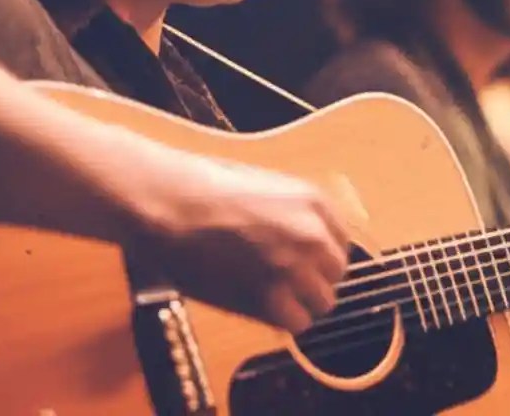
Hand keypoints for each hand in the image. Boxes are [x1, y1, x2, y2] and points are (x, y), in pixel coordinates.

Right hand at [133, 151, 349, 333]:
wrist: (169, 205)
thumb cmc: (202, 188)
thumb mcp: (262, 186)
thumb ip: (290, 213)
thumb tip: (300, 241)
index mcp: (313, 202)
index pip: (340, 242)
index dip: (319, 255)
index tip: (303, 263)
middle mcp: (313, 235)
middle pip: (335, 274)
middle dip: (313, 279)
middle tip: (285, 283)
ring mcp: (294, 268)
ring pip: (322, 303)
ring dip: (300, 303)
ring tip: (272, 298)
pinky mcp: (270, 298)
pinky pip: (296, 323)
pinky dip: (282, 321)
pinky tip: (260, 308)